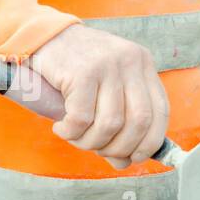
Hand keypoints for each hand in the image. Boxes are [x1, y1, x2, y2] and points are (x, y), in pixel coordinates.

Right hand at [29, 24, 169, 169]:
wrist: (39, 35)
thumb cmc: (74, 68)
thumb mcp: (105, 89)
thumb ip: (119, 123)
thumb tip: (124, 163)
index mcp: (142, 65)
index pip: (160, 112)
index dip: (151, 142)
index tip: (134, 157)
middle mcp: (130, 61)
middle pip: (139, 122)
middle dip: (119, 147)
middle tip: (98, 150)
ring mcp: (107, 64)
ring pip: (111, 124)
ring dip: (91, 142)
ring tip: (76, 138)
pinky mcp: (82, 71)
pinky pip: (83, 118)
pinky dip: (72, 133)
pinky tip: (61, 128)